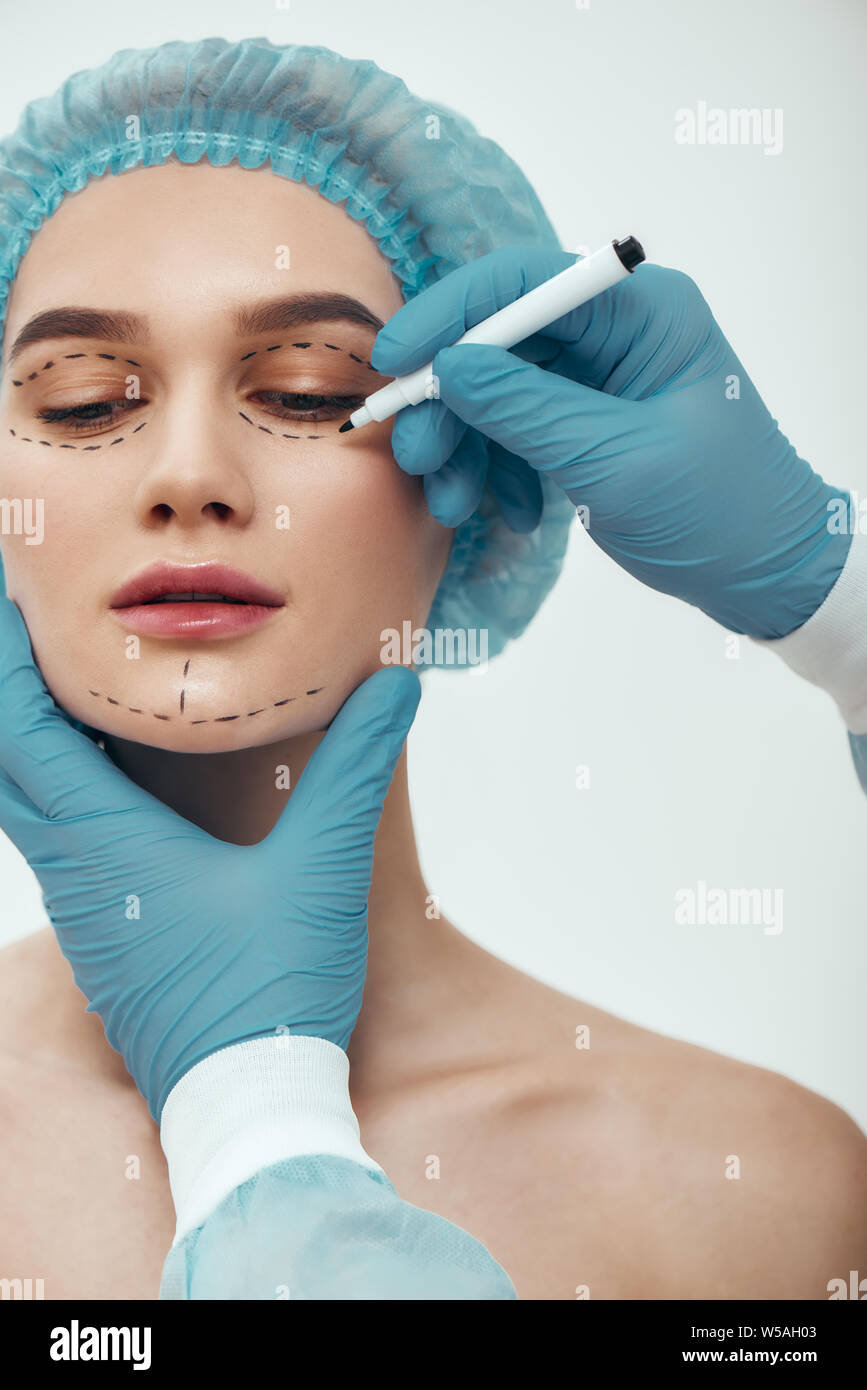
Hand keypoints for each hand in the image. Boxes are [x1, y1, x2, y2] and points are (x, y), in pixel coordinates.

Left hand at [0, 598, 419, 1121]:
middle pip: (5, 765)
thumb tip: (394, 684)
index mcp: (107, 844)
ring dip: (29, 743)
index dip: (9, 659)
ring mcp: (82, 914)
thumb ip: (355, 769)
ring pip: (24, 810)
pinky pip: (53, 847)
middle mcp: (74, 874)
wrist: (244, 1111)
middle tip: (31, 632)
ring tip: (64, 688)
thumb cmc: (273, 992)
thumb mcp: (321, 869)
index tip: (15, 598)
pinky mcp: (102, 941)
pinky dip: (56, 792)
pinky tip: (107, 784)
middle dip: (8, 693)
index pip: (23, 730)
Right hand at [372, 247, 852, 638]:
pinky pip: (518, 432)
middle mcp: (616, 333)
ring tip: (455, 506)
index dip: (449, 314)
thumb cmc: (720, 511)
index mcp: (642, 312)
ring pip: (499, 392)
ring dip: (467, 447)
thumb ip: (526, 410)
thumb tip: (447, 367)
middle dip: (451, 400)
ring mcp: (600, 380)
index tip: (396, 360)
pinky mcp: (587, 425)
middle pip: (501, 340)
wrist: (768, 575)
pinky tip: (515, 516)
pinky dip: (500, 473)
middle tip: (418, 456)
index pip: (524, 281)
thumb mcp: (614, 460)